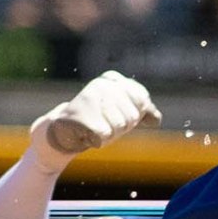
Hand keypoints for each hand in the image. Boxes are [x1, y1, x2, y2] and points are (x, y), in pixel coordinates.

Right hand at [27, 71, 160, 172]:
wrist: (62, 130)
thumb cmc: (97, 119)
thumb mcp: (122, 111)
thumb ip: (142, 111)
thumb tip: (156, 119)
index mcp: (112, 78)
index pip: (142, 100)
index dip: (134, 113)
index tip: (118, 111)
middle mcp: (101, 85)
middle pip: (132, 116)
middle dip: (122, 126)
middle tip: (103, 121)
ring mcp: (90, 99)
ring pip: (120, 126)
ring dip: (111, 134)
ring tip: (95, 126)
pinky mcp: (80, 115)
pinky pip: (106, 135)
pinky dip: (99, 140)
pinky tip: (86, 132)